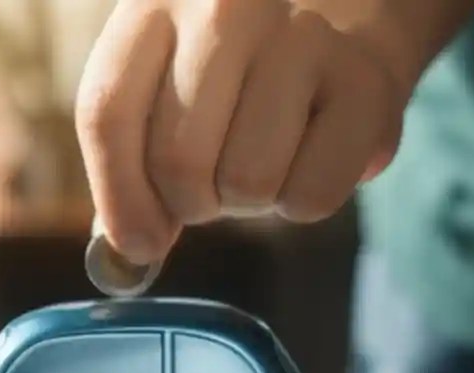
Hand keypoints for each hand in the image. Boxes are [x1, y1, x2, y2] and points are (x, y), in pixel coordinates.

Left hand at [75, 0, 473, 264]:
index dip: (117, 197)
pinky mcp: (366, 80)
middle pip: (178, 160)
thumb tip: (134, 247)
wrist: (349, 14)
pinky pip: (311, 195)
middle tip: (212, 186)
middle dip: (191, 202)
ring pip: (247, 181)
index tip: (137, 243)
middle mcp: (227, 9)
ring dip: (248, 200)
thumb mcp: (163, 81)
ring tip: (262, 157)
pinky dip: (303, 201)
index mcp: (156, 6)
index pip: (107, 115)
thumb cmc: (234, 70)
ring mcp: (302, 37)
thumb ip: (131, 156)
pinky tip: (309, 156)